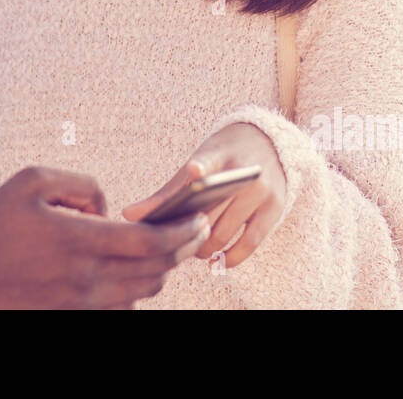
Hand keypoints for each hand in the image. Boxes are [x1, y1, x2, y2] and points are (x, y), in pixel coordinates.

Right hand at [0, 166, 210, 308]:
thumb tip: (108, 207)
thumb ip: (81, 184)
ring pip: (141, 292)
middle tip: (194, 230)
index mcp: (80, 242)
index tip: (198, 219)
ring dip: (161, 270)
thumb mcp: (32, 180)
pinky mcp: (70, 315)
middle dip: (182, 249)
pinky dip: (136, 290)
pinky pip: (119, 307)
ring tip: (168, 247)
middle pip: (155, 270)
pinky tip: (134, 270)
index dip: (182, 232)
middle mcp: (85, 278)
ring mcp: (79, 303)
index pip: (151, 242)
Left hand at [121, 122, 286, 268]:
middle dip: (187, 232)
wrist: (268, 142)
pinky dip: (231, 256)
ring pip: (225, 232)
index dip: (202, 167)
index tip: (196, 171)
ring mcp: (262, 191)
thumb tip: (128, 216)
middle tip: (175, 241)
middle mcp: (243, 171)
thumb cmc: (223, 157)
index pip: (209, 159)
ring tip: (194, 248)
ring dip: (204, 247)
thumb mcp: (197, 163)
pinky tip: (218, 260)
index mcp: (219, 154)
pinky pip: (250, 243)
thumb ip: (167, 191)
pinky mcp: (274, 209)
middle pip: (209, 211)